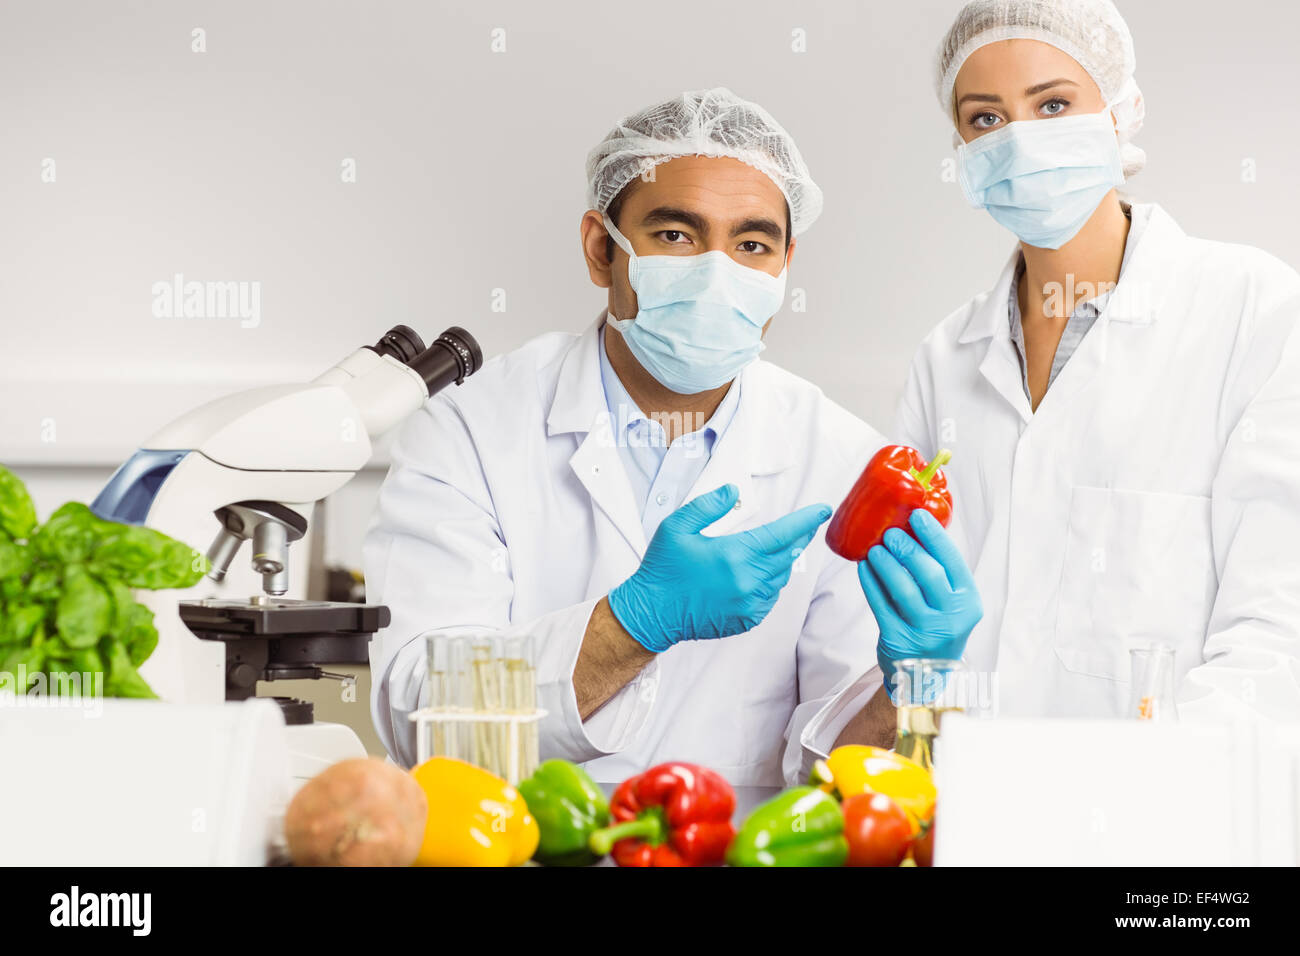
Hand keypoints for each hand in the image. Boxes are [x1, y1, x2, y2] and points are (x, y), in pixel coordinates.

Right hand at [608, 484, 830, 652]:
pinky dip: (771, 583)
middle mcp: (748, 581)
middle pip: (787, 555)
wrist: (652, 613)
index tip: (822, 510)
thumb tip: (733, 491)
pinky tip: (759, 574)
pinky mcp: (747, 620)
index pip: (781, 534)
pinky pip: (770, 597)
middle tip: (807, 525)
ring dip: (783, 560)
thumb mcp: (677, 527)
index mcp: (734, 554)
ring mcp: (749, 603)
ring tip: (779, 548)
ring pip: (780, 577)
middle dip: (799, 537)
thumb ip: (708, 506)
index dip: (805, 521)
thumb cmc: (663, 568)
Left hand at [857, 509, 981, 685]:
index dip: (934, 536)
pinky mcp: (898, 640)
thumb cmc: (937, 627)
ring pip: (903, 589)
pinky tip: (863, 567)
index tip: (917, 515)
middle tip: (890, 532)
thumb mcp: (950, 603)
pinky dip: (870, 583)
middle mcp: (952, 618)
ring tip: (874, 548)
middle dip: (908, 548)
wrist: (925, 676)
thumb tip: (916, 527)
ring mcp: (926, 632)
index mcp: (968, 602)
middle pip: (928, 574)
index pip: (953, 562)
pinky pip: (881, 605)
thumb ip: (939, 573)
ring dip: (886, 564)